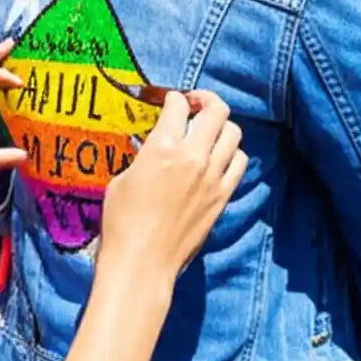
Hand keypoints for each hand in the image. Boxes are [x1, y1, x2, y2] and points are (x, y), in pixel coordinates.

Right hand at [97, 91, 247, 282]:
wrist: (142, 262)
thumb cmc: (121, 223)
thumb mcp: (122, 179)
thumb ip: (144, 156)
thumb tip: (153, 148)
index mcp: (163, 147)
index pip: (179, 104)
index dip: (174, 98)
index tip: (170, 101)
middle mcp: (193, 157)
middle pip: (216, 109)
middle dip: (206, 100)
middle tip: (195, 105)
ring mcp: (212, 177)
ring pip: (234, 133)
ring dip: (221, 126)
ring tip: (208, 132)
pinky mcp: (222, 196)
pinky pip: (239, 162)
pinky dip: (232, 154)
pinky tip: (218, 158)